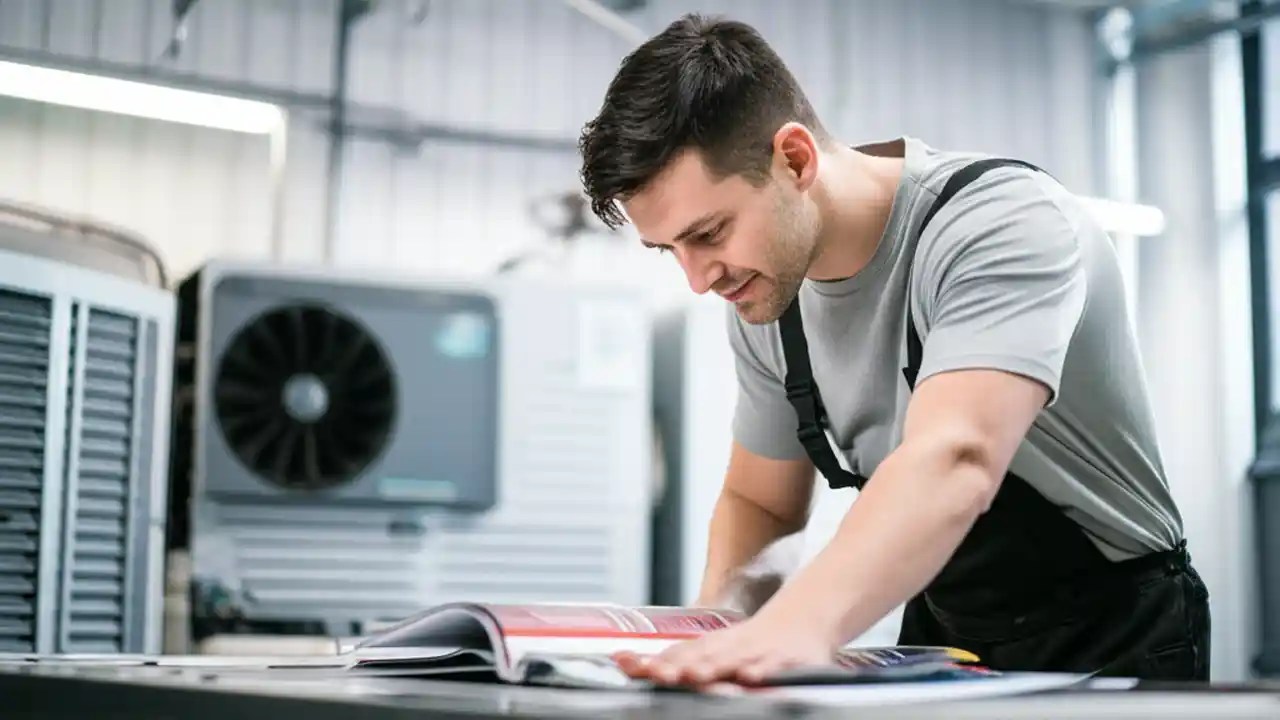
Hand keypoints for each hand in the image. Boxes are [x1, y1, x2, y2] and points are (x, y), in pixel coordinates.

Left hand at [612, 612, 838, 687]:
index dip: (654, 662)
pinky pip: (773, 668)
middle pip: (700, 658)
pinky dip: (762, 672)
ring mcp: (757, 654)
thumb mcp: (715, 648)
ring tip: (693, 676)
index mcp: (712, 647)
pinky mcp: (786, 661)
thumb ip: (676, 658)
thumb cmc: (753, 643)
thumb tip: (625, 662)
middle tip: (656, 674)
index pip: (678, 654)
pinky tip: (750, 678)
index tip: (628, 666)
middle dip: (677, 667)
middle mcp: (731, 649)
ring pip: (732, 661)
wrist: (802, 619)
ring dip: (712, 668)